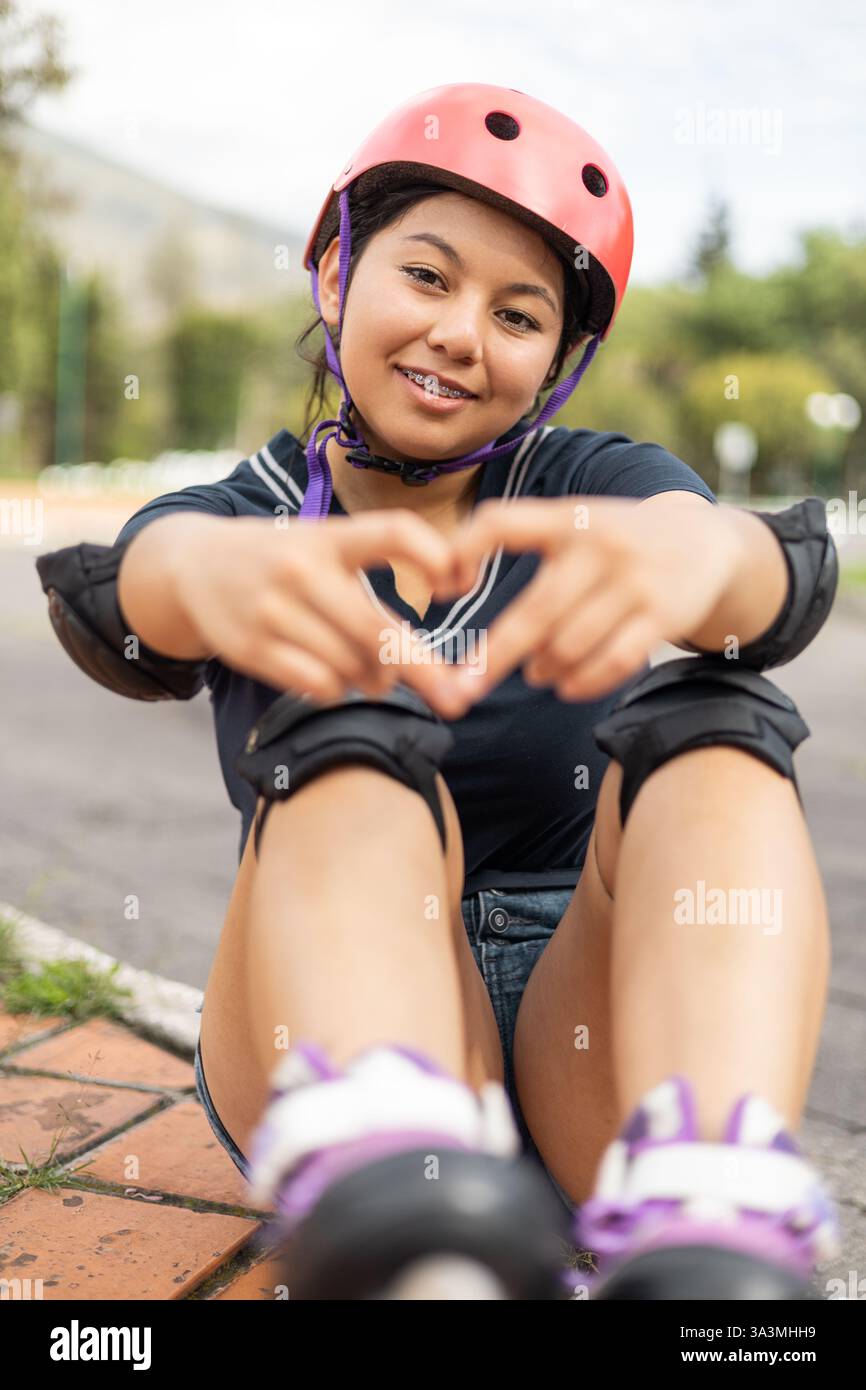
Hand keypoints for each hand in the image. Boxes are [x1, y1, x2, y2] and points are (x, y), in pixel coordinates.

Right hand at [174, 509, 460, 712]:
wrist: (192, 566)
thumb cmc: (280, 561)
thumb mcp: (322, 543)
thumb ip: (372, 577)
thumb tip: (428, 633)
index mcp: (327, 537)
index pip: (392, 532)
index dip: (432, 555)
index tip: (458, 584)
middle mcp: (300, 570)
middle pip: (375, 628)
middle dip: (422, 668)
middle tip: (453, 696)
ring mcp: (272, 611)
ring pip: (349, 665)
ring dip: (373, 680)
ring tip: (373, 675)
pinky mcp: (250, 649)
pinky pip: (317, 684)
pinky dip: (338, 689)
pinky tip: (335, 678)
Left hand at [434, 495, 742, 707]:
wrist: (706, 541)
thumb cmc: (617, 540)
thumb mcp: (575, 520)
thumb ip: (523, 537)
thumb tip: (451, 585)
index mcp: (567, 518)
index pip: (499, 522)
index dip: (464, 551)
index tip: (445, 589)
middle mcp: (600, 545)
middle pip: (534, 613)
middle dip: (493, 657)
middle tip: (461, 689)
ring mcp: (635, 581)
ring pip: (569, 646)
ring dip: (544, 669)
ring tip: (537, 673)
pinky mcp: (663, 615)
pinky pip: (612, 663)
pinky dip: (582, 683)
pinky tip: (567, 687)